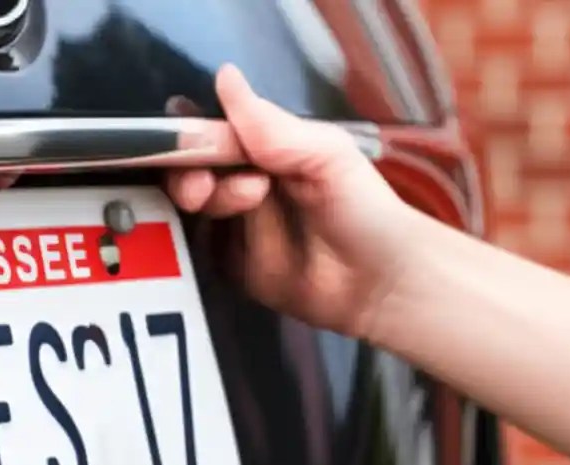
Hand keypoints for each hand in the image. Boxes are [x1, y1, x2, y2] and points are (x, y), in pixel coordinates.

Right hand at [168, 64, 420, 339]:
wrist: (380, 282)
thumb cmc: (364, 209)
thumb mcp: (326, 155)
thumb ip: (272, 126)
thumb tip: (225, 76)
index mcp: (265, 150)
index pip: (213, 133)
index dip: (194, 133)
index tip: (189, 135)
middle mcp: (242, 183)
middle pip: (189, 169)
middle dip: (189, 170)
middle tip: (204, 182)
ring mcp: (233, 227)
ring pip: (190, 207)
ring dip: (204, 200)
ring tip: (246, 200)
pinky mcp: (229, 267)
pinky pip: (195, 249)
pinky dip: (193, 239)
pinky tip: (212, 235)